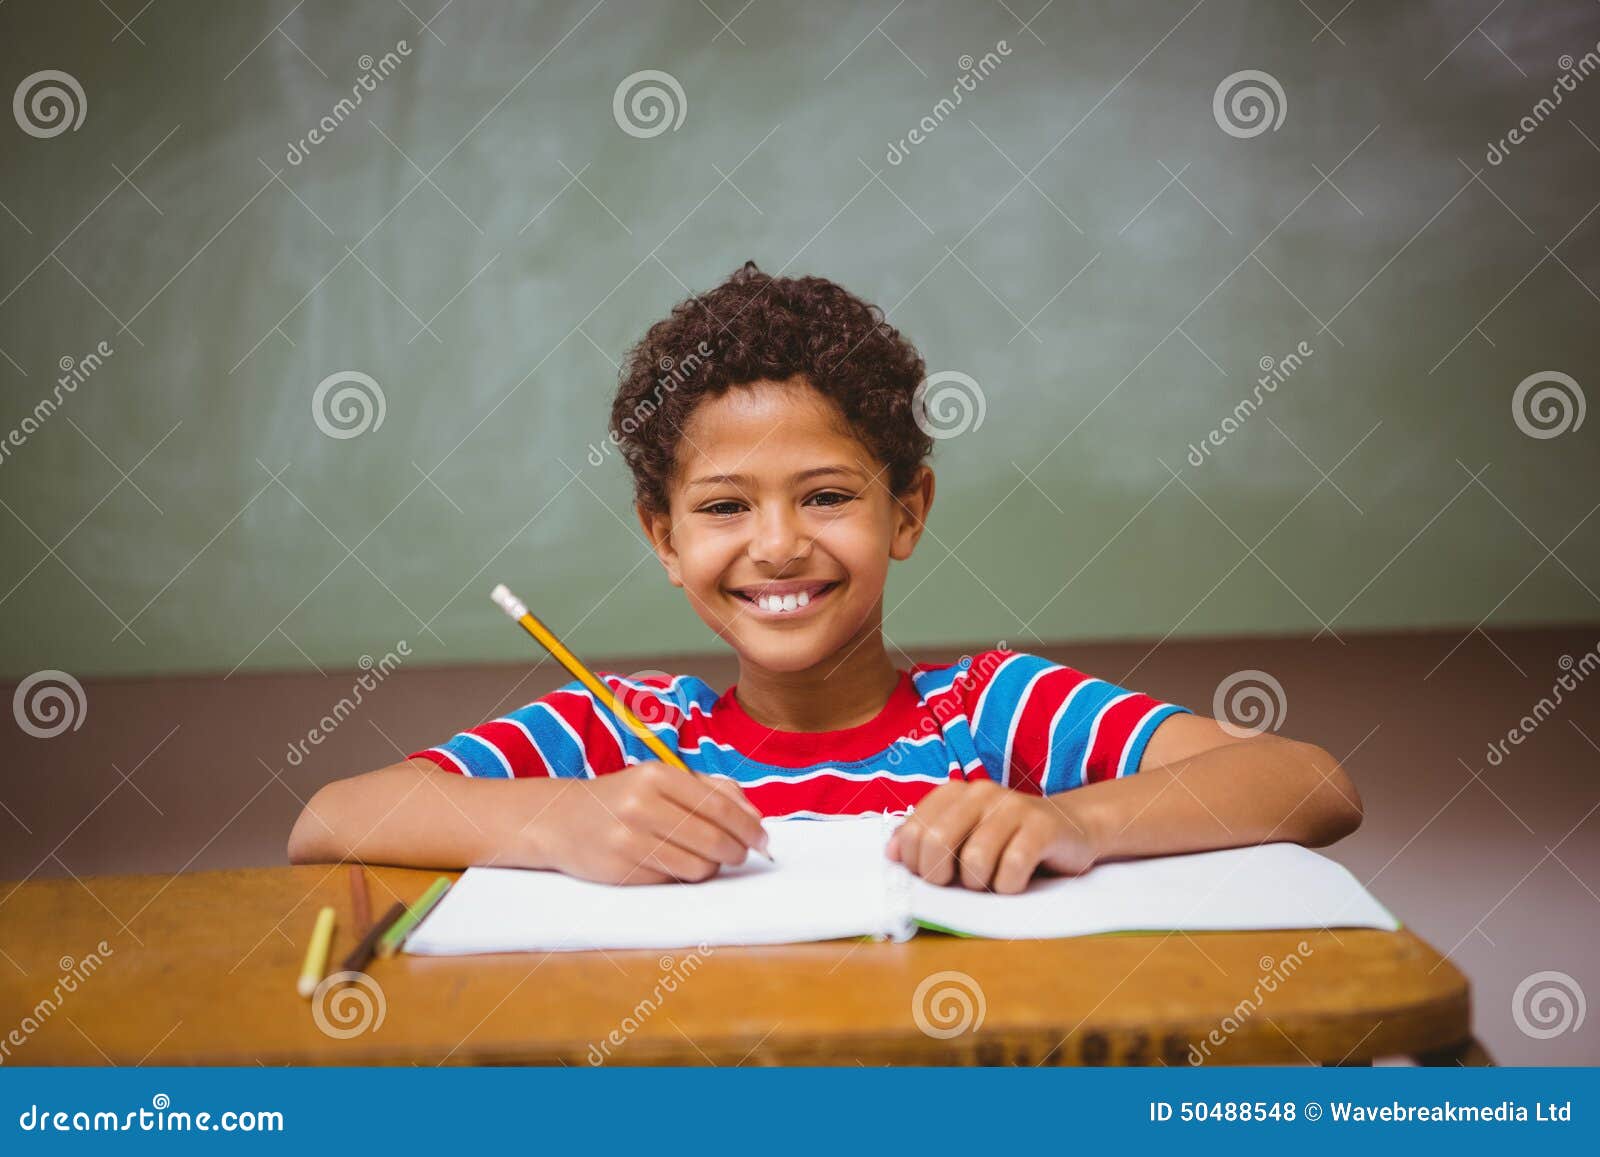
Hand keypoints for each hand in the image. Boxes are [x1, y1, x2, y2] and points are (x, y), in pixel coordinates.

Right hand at [534, 762, 768, 884]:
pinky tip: (675, 863)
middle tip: (742, 854)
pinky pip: (673, 880)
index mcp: (657, 775)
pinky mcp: (620, 869)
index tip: (763, 839)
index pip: (720, 805)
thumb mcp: (663, 780)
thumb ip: (712, 789)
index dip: (749, 827)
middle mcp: (641, 804)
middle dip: (737, 851)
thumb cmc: (623, 798)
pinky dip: (684, 875)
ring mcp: (628, 839)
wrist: (561, 819)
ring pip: (698, 865)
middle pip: (713, 839)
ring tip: (707, 858)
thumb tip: (755, 816)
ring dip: (713, 867)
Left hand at [885, 777, 1101, 893]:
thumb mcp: (963, 836)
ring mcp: (1013, 807)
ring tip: (990, 880)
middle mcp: (981, 793)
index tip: (933, 875)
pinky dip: (1008, 886)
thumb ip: (926, 839)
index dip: (917, 863)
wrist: (1068, 829)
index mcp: (955, 793)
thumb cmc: (1006, 839)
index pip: (915, 831)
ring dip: (979, 884)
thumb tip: (892, 853)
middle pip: (938, 842)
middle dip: (941, 876)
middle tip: (958, 884)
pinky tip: (1015, 881)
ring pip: (975, 860)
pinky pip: (1012, 868)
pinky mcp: (1042, 827)